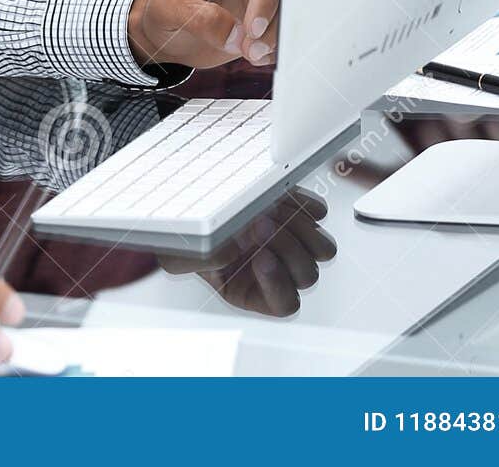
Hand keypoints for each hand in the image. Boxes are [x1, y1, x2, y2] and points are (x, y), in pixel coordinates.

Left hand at [128, 0, 280, 71]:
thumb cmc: (163, 10)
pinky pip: (287, 31)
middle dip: (274, 22)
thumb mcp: (169, 9)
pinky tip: (254, 56)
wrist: (167, 34)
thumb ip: (200, 18)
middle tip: (252, 49)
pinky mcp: (269, 18)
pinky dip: (276, 49)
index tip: (251, 29)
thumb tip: (237, 35)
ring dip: (276, 39)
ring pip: (292, 11)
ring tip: (250, 55)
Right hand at [156, 188, 335, 316]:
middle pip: (307, 273)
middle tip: (258, 223)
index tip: (258, 257)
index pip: (284, 303)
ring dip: (299, 228)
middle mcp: (275, 270)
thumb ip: (198, 261)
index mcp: (251, 291)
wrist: (183, 200)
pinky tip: (278, 196)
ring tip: (269, 208)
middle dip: (284, 247)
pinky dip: (303, 204)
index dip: (277, 283)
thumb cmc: (181, 235)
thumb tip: (228, 252)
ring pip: (321, 248)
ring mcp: (288, 241)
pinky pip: (317, 212)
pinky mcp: (294, 211)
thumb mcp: (177, 256)